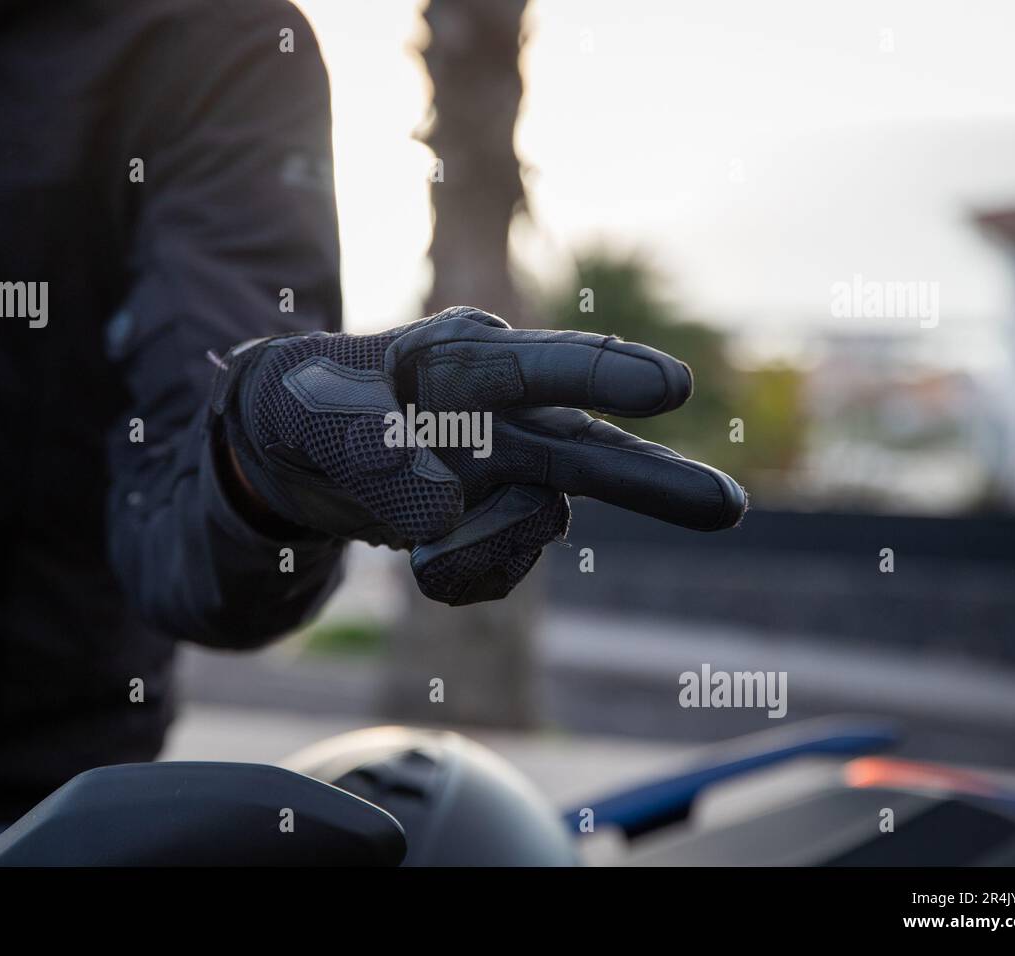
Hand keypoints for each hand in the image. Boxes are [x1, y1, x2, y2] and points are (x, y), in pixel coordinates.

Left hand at [212, 306, 745, 604]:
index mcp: (459, 360)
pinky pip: (500, 572)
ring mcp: (511, 471)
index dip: (603, 376)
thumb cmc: (303, 403)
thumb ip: (368, 450)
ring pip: (539, 526)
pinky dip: (458, 578)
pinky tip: (422, 559)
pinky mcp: (501, 522)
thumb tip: (442, 511)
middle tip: (725, 508)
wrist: (289, 450)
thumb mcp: (307, 412)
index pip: (535, 368)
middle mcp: (505, 414)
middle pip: (591, 452)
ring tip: (414, 561)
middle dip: (653, 481)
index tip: (669, 387)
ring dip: (481, 554)